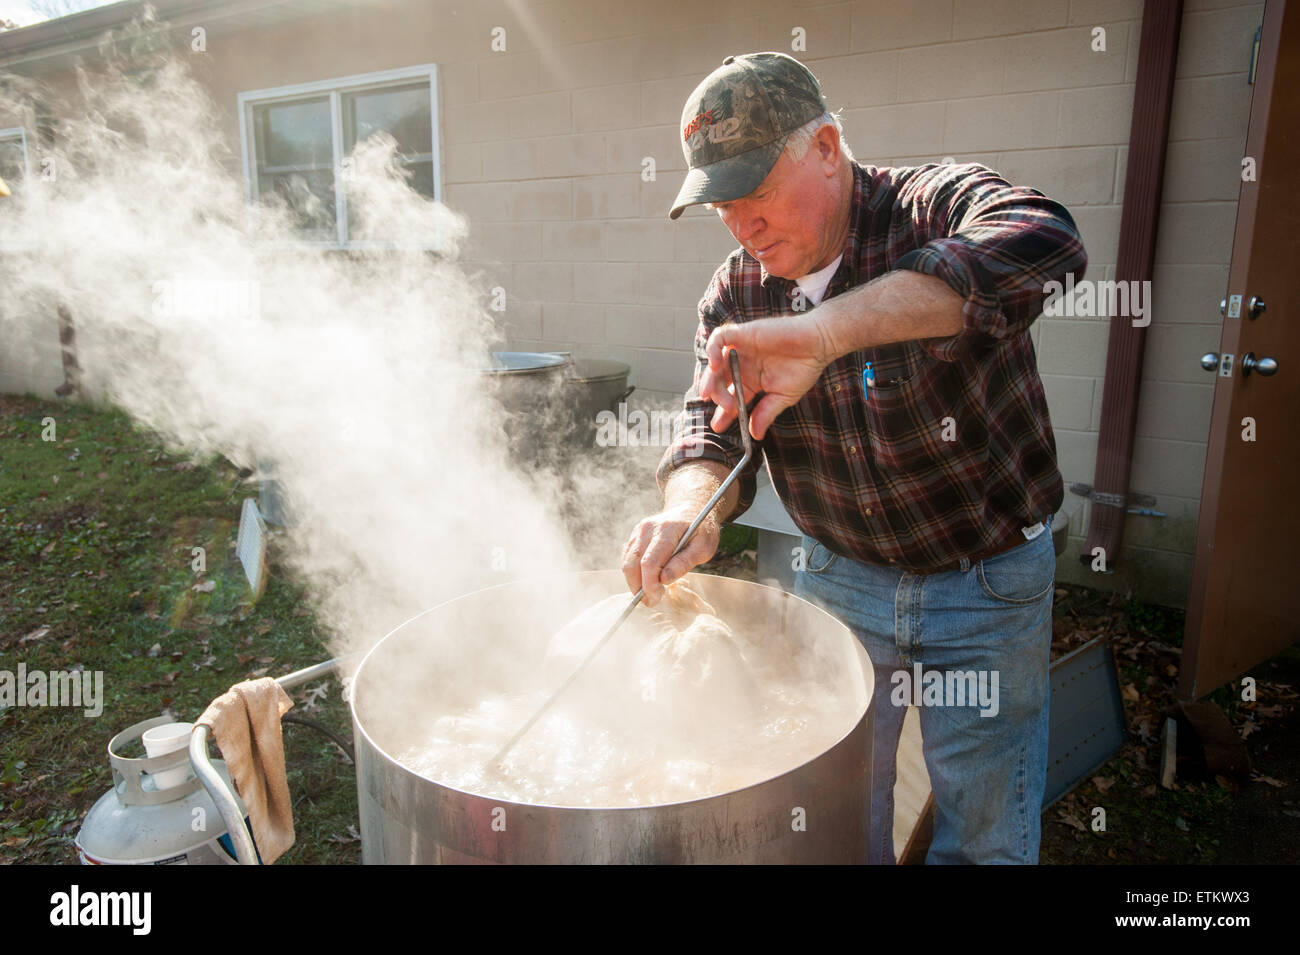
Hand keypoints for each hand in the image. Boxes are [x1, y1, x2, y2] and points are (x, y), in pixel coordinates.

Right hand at [621, 503, 721, 606]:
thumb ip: (685, 562)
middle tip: (651, 602)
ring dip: (635, 582)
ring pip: (627, 562)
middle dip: (638, 587)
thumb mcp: (704, 547)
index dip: (649, 585)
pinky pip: (628, 558)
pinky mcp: (635, 535)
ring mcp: (638, 531)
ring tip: (650, 593)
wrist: (691, 508)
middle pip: (632, 564)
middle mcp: (647, 529)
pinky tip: (647, 580)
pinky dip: (634, 573)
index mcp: (666, 530)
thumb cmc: (701, 529)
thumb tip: (665, 580)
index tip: (655, 599)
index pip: (650, 562)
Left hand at [700, 312, 839, 440]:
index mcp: (751, 381)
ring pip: (715, 363)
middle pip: (719, 382)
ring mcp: (741, 349)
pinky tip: (715, 365)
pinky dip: (712, 350)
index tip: (718, 426)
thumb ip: (766, 413)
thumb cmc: (803, 368)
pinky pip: (719, 339)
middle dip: (717, 396)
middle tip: (724, 407)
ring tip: (711, 392)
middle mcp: (742, 365)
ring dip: (710, 378)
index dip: (722, 413)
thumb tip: (755, 436)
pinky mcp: (743, 333)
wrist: (818, 343)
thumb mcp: (783, 397)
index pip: (731, 398)